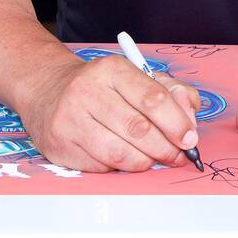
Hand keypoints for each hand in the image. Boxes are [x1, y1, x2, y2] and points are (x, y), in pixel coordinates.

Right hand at [20, 55, 202, 172]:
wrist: (47, 89)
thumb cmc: (102, 86)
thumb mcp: (137, 76)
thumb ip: (172, 92)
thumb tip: (190, 118)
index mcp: (112, 69)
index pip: (152, 98)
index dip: (177, 123)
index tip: (190, 139)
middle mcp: (87, 91)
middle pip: (138, 129)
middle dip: (166, 148)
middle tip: (177, 156)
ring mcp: (70, 119)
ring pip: (120, 153)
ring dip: (145, 162)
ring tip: (153, 158)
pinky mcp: (59, 144)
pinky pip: (100, 166)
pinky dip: (119, 167)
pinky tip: (122, 156)